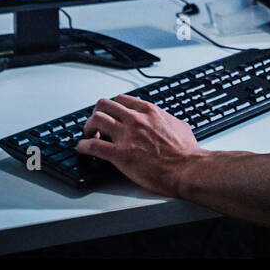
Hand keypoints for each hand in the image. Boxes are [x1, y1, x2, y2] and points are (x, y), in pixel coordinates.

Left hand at [75, 94, 203, 196]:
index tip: (110, 114)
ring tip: (88, 135)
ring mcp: (126, 136)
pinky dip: (83, 146)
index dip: (112, 107)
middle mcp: (135, 119)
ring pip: (96, 120)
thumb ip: (169, 120)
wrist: (188, 169)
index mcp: (149, 111)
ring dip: (88, 127)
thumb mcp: (180, 126)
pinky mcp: (120, 154)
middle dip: (96, 113)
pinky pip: (93, 146)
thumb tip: (171, 122)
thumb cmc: (187, 152)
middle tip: (95, 123)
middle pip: (104, 105)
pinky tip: (82, 149)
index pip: (121, 99)